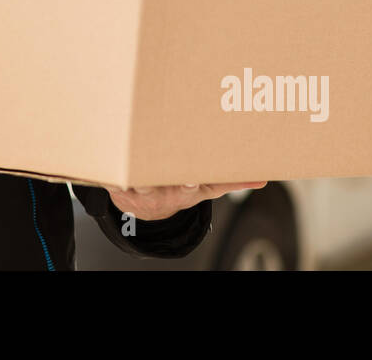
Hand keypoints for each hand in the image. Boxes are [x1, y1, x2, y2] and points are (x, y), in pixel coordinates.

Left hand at [108, 181, 267, 220]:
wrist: (149, 210)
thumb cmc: (181, 189)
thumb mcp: (207, 189)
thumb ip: (231, 181)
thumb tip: (262, 177)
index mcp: (184, 190)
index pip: (188, 187)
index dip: (188, 183)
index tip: (189, 178)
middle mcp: (162, 191)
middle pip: (159, 184)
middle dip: (155, 178)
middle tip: (154, 166)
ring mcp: (140, 190)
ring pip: (135, 182)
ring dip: (132, 176)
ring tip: (130, 165)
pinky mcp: (119, 186)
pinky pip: (112, 180)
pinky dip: (109, 175)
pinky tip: (109, 162)